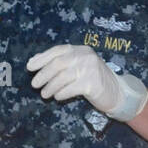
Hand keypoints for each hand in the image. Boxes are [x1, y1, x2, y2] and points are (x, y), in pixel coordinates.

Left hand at [27, 44, 147, 120]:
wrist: (117, 93)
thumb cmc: (94, 80)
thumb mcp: (79, 67)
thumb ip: (61, 62)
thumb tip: (35, 61)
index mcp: (81, 50)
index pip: (58, 51)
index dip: (41, 58)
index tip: (29, 67)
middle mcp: (86, 56)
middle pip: (58, 64)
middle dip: (43, 74)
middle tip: (34, 84)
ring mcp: (91, 69)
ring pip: (62, 77)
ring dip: (50, 87)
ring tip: (44, 94)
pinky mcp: (93, 83)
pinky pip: (71, 89)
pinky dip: (61, 93)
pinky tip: (57, 97)